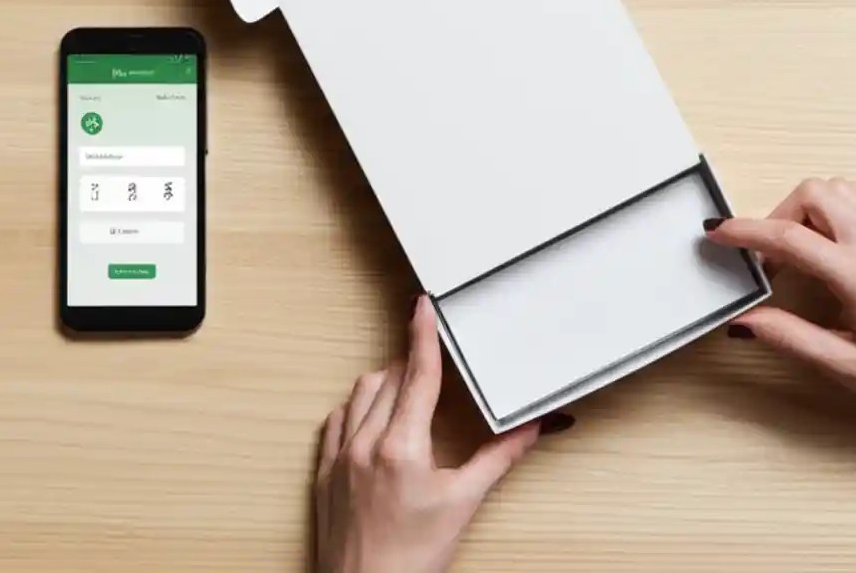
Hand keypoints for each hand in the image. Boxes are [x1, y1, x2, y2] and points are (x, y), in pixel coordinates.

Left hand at [314, 296, 571, 572]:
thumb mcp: (463, 504)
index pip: (417, 375)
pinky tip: (370, 417)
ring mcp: (340, 457)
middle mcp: (365, 444)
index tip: (423, 307)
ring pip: (359, 394)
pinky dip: (356, 407)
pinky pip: (336, 421)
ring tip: (407, 388)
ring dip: (384, 382)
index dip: (423, 336)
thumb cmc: (411, 559)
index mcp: (402, 446)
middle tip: (434, 360)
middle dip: (411, 363)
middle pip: (389, 379)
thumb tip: (531, 430)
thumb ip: (499, 458)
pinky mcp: (324, 473)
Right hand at [706, 177, 855, 418]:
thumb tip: (744, 321)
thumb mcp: (845, 367)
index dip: (746, 232)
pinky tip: (827, 248)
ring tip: (797, 253)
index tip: (717, 234)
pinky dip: (832, 210)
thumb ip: (790, 337)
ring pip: (838, 189)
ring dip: (807, 209)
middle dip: (778, 214)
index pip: (791, 238)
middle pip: (814, 193)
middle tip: (768, 257)